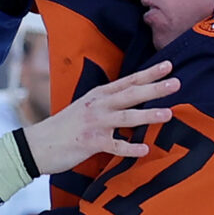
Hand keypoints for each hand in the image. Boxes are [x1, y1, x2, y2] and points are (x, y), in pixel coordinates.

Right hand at [23, 63, 176, 173]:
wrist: (37, 144)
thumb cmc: (65, 128)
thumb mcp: (86, 108)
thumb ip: (109, 105)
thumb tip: (132, 104)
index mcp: (99, 95)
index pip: (128, 80)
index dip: (149, 73)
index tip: (169, 65)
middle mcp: (98, 105)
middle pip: (131, 94)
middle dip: (154, 88)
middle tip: (176, 83)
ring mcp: (94, 123)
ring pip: (125, 117)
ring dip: (147, 115)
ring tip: (168, 114)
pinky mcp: (90, 142)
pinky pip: (114, 145)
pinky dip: (129, 148)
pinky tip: (145, 150)